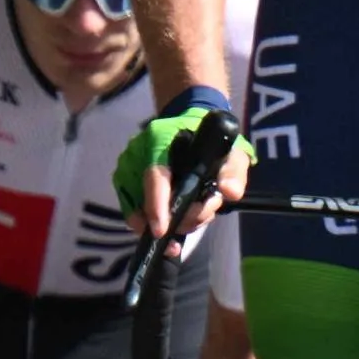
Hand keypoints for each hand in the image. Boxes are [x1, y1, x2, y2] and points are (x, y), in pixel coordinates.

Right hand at [115, 94, 252, 241]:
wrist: (191, 128)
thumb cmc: (210, 140)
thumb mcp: (231, 151)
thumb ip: (233, 171)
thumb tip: (229, 192)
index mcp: (160, 139)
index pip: (155, 176)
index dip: (156, 205)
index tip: (162, 230)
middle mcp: (137, 155)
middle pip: (145, 202)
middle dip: (178, 220)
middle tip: (205, 212)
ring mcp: (127, 170)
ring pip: (140, 214)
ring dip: (172, 223)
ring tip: (197, 213)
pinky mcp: (125, 184)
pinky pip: (137, 214)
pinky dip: (159, 223)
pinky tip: (179, 224)